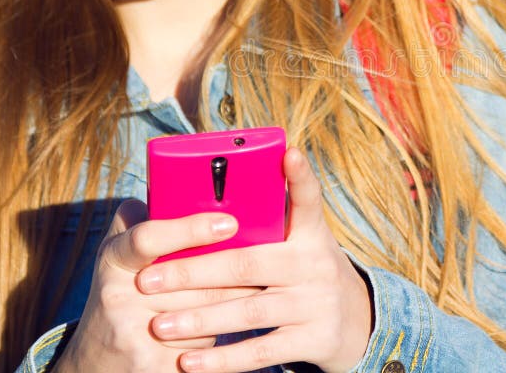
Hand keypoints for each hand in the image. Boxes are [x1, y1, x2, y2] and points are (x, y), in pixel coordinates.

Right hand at [54, 202, 255, 372]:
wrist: (98, 363)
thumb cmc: (126, 290)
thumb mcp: (124, 250)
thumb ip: (151, 216)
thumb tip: (200, 181)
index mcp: (114, 258)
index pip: (149, 238)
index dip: (190, 230)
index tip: (229, 223)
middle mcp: (117, 297)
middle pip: (194, 279)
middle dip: (235, 271)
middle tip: (269, 256)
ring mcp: (133, 337)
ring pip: (207, 314)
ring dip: (240, 300)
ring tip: (265, 284)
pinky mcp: (152, 370)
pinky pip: (205, 349)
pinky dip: (229, 335)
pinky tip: (247, 323)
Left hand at [142, 148, 372, 372]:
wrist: (358, 322)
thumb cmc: (310, 272)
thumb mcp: (304, 242)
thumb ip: (274, 223)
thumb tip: (215, 198)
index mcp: (313, 234)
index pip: (308, 200)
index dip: (300, 177)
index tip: (289, 153)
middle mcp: (316, 264)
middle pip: (248, 264)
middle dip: (193, 272)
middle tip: (147, 279)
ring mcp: (316, 303)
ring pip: (248, 309)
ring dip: (199, 319)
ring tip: (158, 324)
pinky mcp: (314, 339)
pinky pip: (261, 351)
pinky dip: (223, 358)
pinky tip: (190, 361)